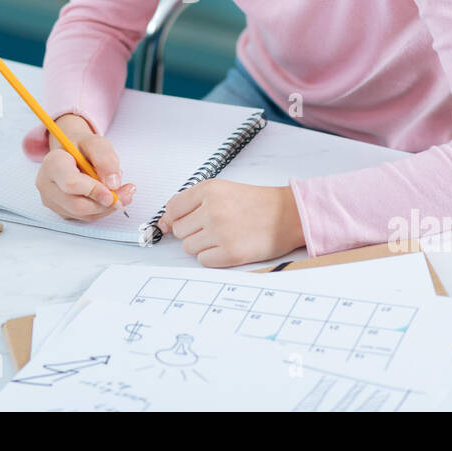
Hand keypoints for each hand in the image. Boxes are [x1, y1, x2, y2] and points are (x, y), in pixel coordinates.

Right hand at [34, 114, 134, 220]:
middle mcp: (46, 184)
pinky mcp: (61, 211)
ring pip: (83, 214)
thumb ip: (106, 159)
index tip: (113, 190)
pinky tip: (109, 197)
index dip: (94, 190)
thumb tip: (113, 183)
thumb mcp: (97, 143)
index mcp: (52, 163)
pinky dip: (101, 209)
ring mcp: (51, 201)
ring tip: (123, 192)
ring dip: (106, 207)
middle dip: (106, 202)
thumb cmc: (82, 147)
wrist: (71, 153)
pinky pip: (84, 217)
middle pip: (77, 204)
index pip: (71, 183)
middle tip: (127, 192)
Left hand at [157, 178, 304, 266]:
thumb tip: (163, 224)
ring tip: (223, 236)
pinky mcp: (230, 254)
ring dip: (202, 245)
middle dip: (192, 231)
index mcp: (209, 190)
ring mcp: (221, 233)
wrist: (289, 215)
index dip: (176, 217)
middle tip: (215, 226)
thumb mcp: (223, 190)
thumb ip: (191, 203)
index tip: (188, 220)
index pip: (172, 208)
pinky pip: (203, 260)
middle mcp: (212, 210)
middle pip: (179, 230)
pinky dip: (213, 257)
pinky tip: (228, 246)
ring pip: (188, 247)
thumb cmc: (257, 203)